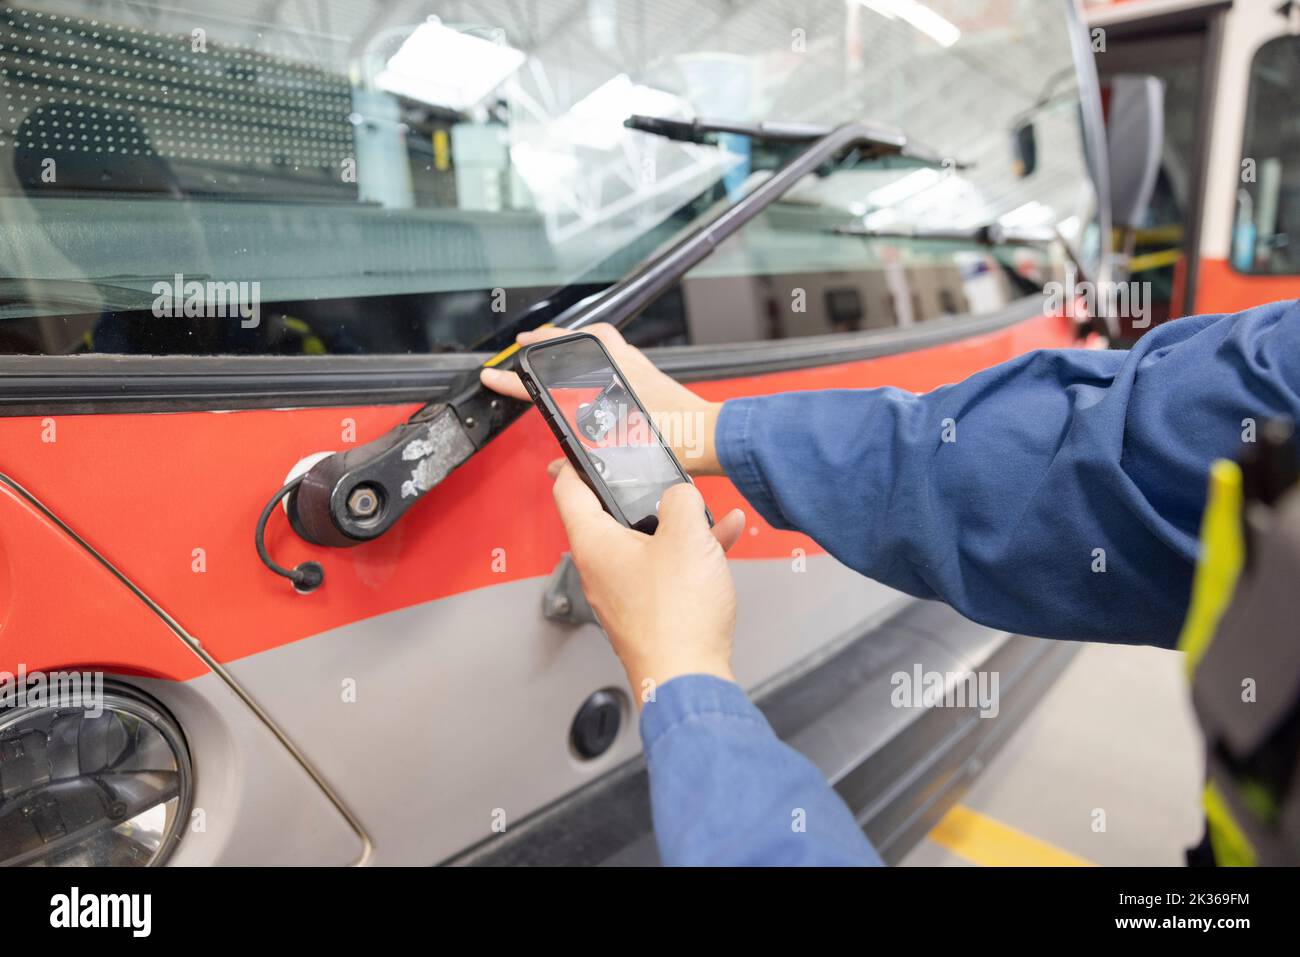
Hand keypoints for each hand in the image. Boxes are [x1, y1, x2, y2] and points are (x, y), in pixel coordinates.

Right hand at [480, 323, 724, 475]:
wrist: (710, 437)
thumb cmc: (675, 441)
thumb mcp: (616, 453)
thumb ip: (581, 461)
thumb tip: (556, 468)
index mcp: (601, 387)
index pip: (548, 381)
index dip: (515, 380)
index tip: (493, 376)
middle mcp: (618, 369)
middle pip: (575, 340)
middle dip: (547, 340)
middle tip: (526, 343)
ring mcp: (636, 367)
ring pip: (598, 340)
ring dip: (574, 340)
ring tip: (556, 344)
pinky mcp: (650, 373)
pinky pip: (617, 351)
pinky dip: (600, 350)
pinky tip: (597, 362)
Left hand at [548, 459, 745, 706]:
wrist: (689, 678)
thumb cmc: (676, 618)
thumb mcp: (686, 535)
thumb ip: (681, 500)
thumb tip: (679, 495)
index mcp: (594, 543)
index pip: (568, 490)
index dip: (575, 462)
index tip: (583, 448)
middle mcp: (600, 569)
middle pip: (611, 516)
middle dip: (641, 493)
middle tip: (657, 474)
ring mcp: (623, 592)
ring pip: (646, 543)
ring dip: (676, 525)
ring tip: (707, 512)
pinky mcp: (648, 612)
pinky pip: (665, 569)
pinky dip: (688, 554)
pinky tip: (722, 541)